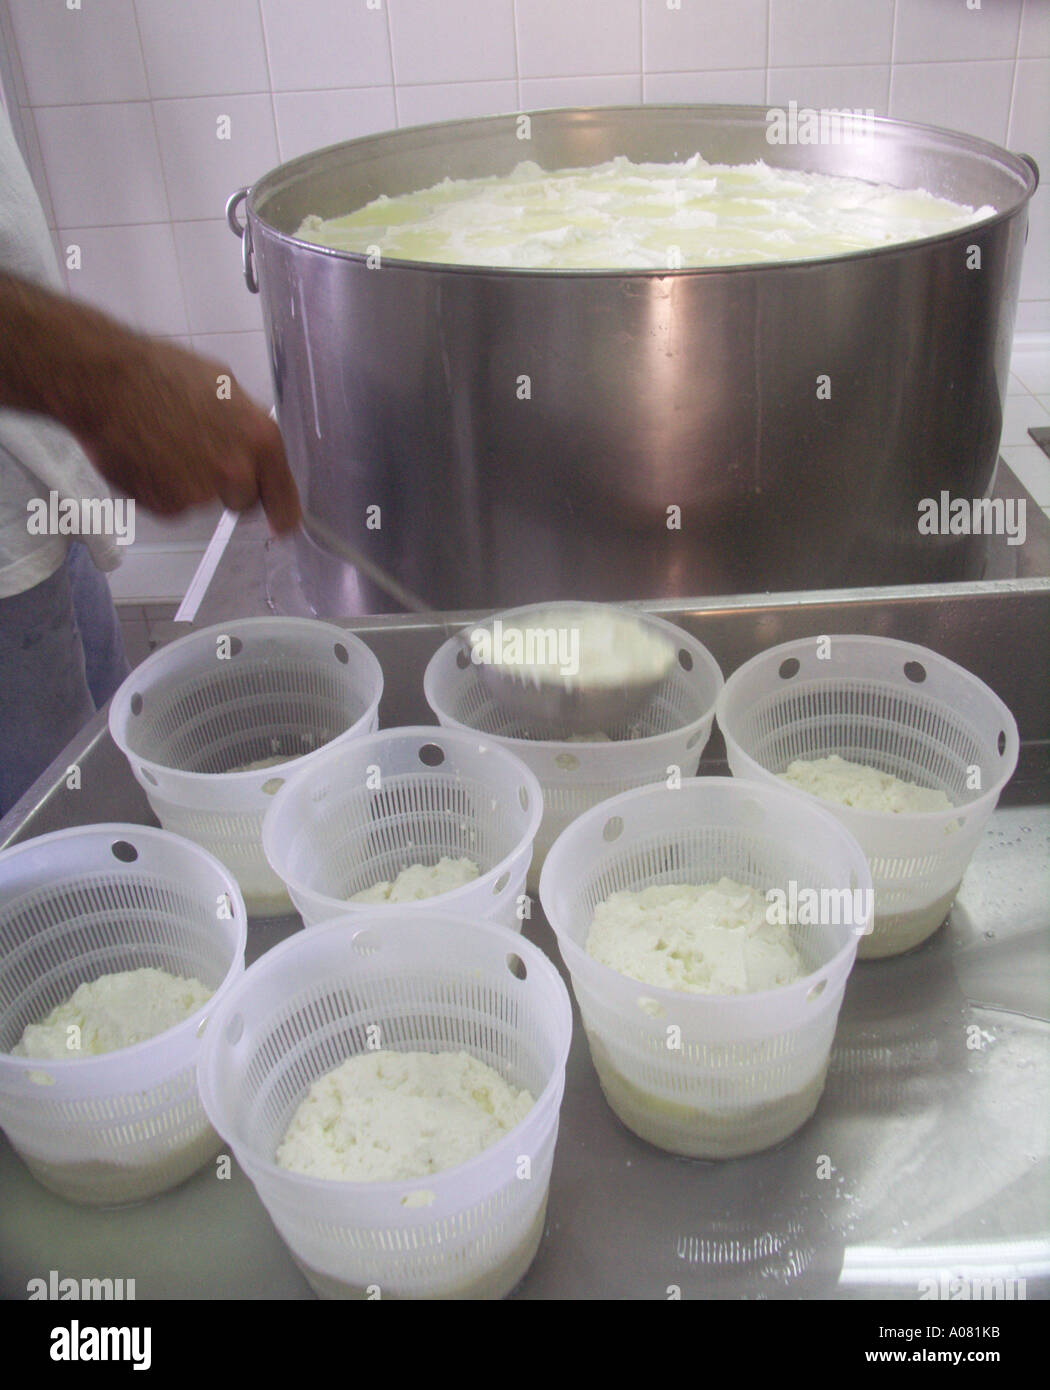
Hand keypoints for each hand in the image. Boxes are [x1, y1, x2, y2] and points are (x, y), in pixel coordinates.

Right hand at [0, 272, 300, 532]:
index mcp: (260, 440)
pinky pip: (172, 505)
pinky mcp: (167, 506)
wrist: (104, 383)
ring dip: (189, 483)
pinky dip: (160, 489)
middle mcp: (237, 472)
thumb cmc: (160, 374)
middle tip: (198, 455)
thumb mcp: (224, 386)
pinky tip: (146, 456)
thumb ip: (246, 425)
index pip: (284, 497)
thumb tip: (252, 445)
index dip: (282, 514)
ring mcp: (201, 493)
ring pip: (204, 501)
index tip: (282, 525)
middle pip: (243, 502)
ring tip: (163, 444)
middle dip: (228, 488)